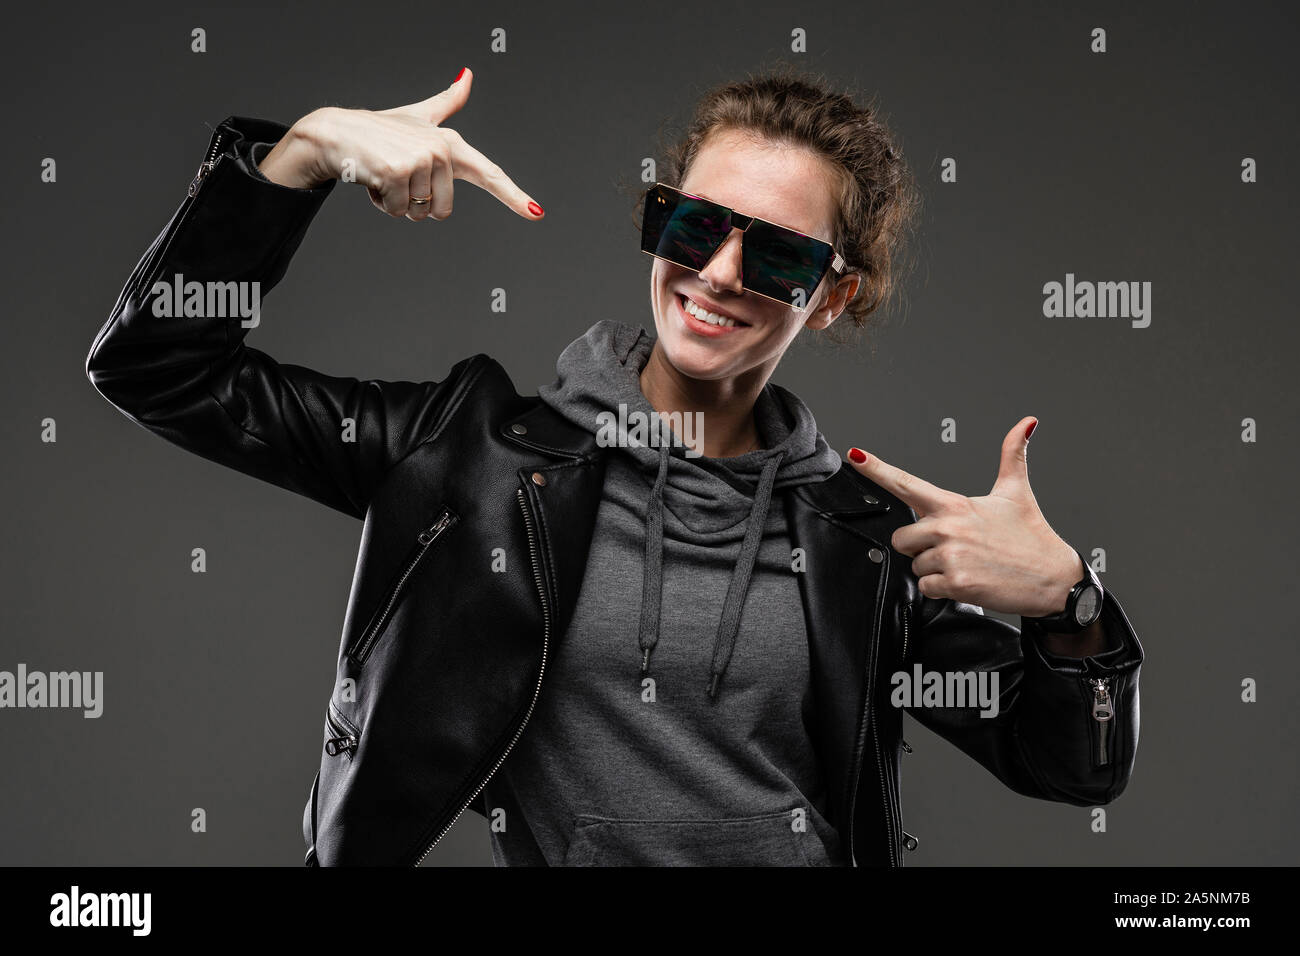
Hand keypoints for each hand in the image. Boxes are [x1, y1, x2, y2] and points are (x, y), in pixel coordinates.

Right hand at [261, 67, 543, 221]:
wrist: (338, 132)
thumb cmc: (381, 129)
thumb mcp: (419, 116)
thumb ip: (447, 102)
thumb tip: (468, 75)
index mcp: (452, 144)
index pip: (490, 174)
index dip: (514, 196)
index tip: (536, 212)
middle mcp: (442, 150)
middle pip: (442, 211)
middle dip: (415, 204)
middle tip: (398, 176)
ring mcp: (422, 160)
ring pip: (418, 214)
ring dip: (395, 202)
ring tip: (384, 173)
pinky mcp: (399, 172)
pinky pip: (397, 210)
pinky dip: (380, 202)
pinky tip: (373, 178)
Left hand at [846, 417, 1081, 617]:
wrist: (1055, 579)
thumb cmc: (1032, 537)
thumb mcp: (1017, 492)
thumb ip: (1013, 454)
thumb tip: (1027, 422)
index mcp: (955, 504)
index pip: (906, 483)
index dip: (876, 468)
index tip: (855, 455)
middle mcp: (948, 527)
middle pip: (901, 538)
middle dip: (920, 546)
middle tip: (954, 547)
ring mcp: (950, 556)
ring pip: (915, 565)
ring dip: (936, 569)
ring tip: (968, 564)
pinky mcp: (956, 583)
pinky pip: (926, 588)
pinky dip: (943, 589)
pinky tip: (968, 580)